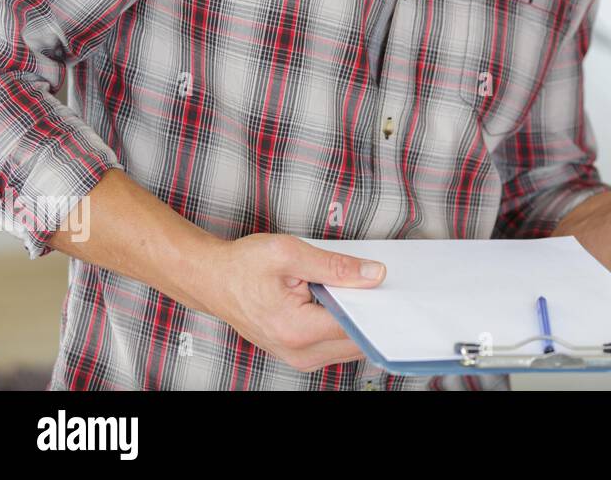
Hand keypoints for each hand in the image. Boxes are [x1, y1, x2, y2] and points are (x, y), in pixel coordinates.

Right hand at [203, 233, 386, 372]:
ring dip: (362, 321)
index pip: (356, 327)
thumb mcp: (288, 253)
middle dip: (374, 315)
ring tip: (364, 288)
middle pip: (357, 341)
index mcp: (297, 330)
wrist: (211, 280)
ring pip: (350, 346)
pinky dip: (347, 325)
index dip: (380, 307)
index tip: (399, 290)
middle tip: (386, 284)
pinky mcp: (299, 354)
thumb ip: (335, 266)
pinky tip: (348, 301)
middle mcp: (299, 353)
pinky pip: (336, 345)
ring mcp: (299, 358)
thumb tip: (374, 275)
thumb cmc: (242, 266)